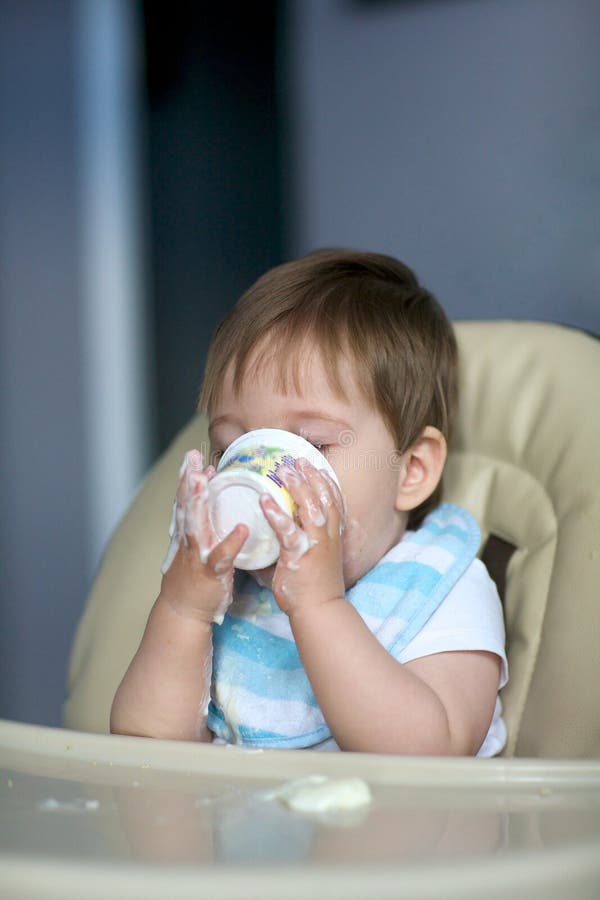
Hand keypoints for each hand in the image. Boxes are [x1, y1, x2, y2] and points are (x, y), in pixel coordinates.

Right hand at [159, 449, 247, 623]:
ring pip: (196, 524)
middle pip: (186, 504)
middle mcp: (189, 539)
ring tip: (203, 480)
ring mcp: (198, 554)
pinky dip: (230, 542)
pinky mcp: (210, 573)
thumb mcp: (195, 544)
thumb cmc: (194, 574)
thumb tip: (208, 493)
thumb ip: (201, 520)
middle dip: (188, 480)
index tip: (191, 455)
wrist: (184, 610)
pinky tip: (241, 530)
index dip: (186, 476)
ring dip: (199, 502)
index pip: (184, 499)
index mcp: (187, 531)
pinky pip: (221, 556)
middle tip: (191, 457)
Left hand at [258, 457, 345, 616]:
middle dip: (311, 475)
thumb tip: (282, 532)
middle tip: (297, 460)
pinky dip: (276, 513)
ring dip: (297, 486)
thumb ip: (303, 541)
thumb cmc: (315, 587)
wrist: (319, 610)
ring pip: (310, 507)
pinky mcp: (298, 555)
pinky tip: (264, 500)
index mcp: (332, 535)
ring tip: (283, 470)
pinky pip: (287, 530)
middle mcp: (327, 535)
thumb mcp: (316, 558)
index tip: (318, 467)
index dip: (327, 482)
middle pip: (324, 497)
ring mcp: (315, 544)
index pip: (335, 501)